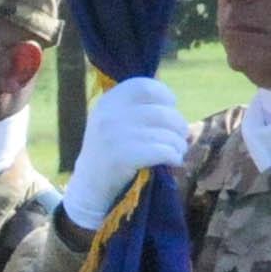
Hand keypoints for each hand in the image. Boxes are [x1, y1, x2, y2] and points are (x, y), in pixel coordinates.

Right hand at [62, 76, 191, 232]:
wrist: (89, 185)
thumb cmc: (111, 151)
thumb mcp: (114, 121)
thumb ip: (137, 109)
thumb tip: (175, 107)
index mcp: (108, 101)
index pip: (144, 86)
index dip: (164, 95)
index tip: (171, 107)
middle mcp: (109, 115)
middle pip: (162, 112)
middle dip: (179, 125)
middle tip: (181, 137)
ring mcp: (114, 136)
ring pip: (165, 134)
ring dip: (179, 144)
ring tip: (178, 151)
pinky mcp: (122, 157)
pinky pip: (162, 151)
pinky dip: (174, 156)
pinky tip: (174, 161)